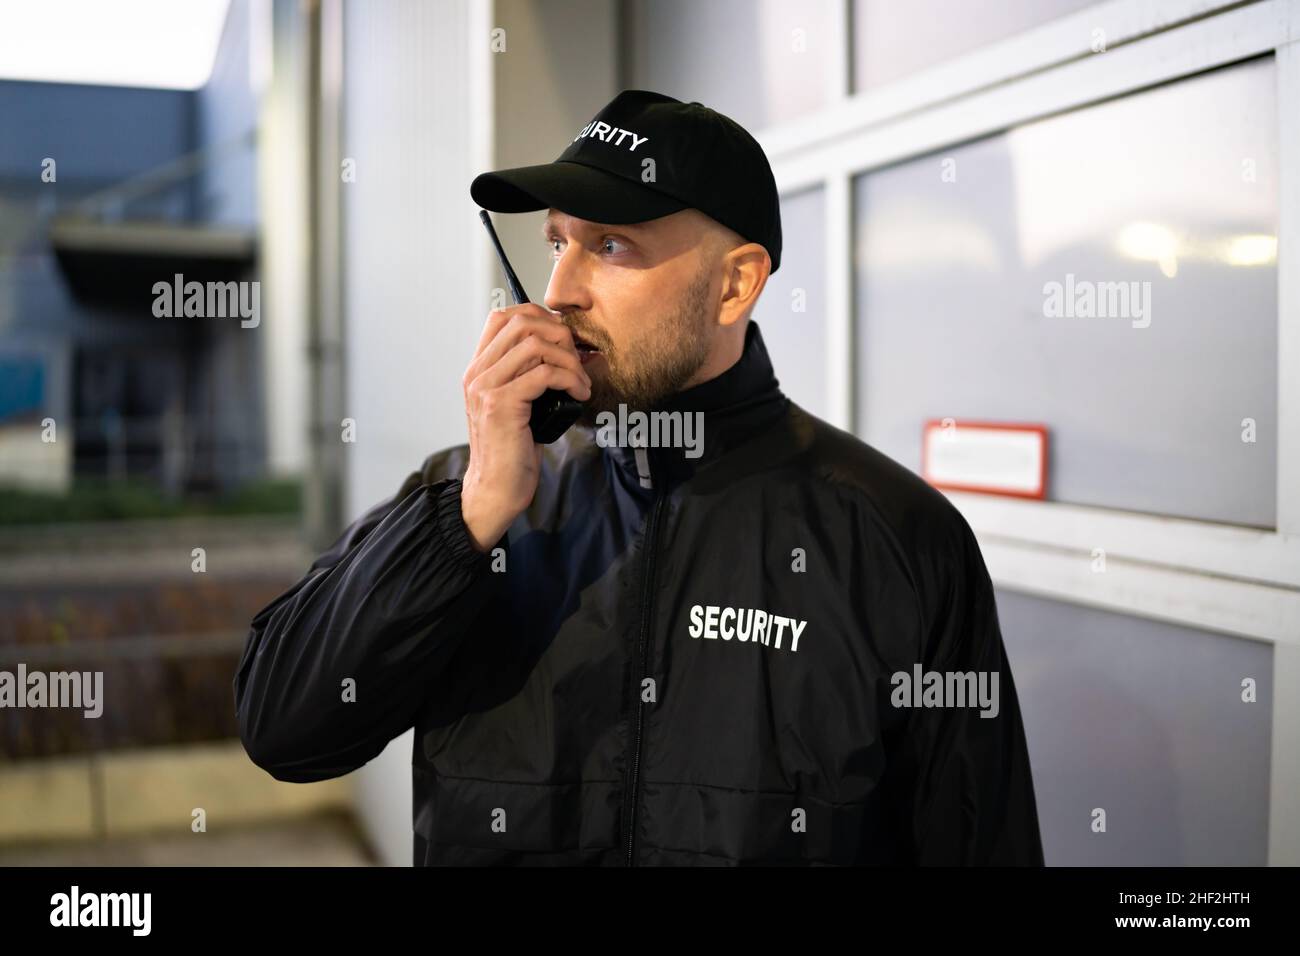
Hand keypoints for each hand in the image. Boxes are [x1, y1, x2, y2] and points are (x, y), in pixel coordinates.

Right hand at [459, 304, 591, 551]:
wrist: (496, 489)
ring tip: (581, 383)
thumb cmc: (512, 451)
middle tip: (578, 361)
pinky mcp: (501, 405)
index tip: (564, 338)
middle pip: (521, 322)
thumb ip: (527, 376)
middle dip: (559, 335)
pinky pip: (544, 374)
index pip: (502, 316)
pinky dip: (570, 380)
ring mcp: (486, 387)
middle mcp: (477, 374)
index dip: (538, 316)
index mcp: (478, 370)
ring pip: (535, 345)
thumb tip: (563, 350)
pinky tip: (579, 395)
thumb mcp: (518, 405)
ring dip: (569, 360)